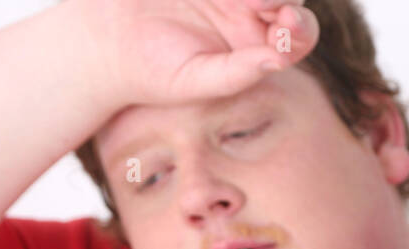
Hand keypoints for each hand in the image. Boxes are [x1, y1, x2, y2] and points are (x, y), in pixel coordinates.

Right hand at [89, 0, 320, 105]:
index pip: (295, 38)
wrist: (109, 41)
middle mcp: (250, 13)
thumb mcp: (195, 80)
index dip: (300, 30)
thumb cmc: (154, 71)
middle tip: (264, 0)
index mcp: (256, 46)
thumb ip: (237, 74)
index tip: (287, 26)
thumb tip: (279, 61)